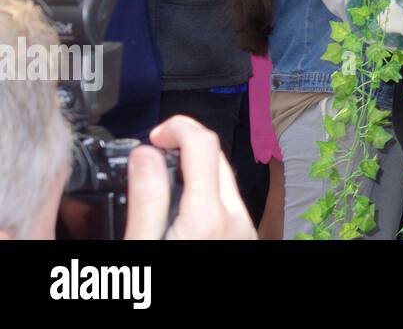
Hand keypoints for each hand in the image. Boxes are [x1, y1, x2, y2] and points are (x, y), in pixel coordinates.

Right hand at [124, 115, 255, 239]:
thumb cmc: (163, 291)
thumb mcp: (141, 246)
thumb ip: (146, 201)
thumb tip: (144, 154)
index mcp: (208, 217)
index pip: (204, 143)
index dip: (178, 128)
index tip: (157, 136)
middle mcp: (235, 218)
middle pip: (217, 157)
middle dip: (185, 148)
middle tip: (154, 157)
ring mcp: (244, 228)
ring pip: (224, 181)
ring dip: (196, 172)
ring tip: (162, 183)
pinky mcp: (244, 237)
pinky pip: (228, 203)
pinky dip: (207, 195)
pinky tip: (182, 208)